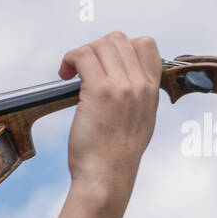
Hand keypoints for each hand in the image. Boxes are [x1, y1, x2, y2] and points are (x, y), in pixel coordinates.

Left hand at [58, 31, 160, 202]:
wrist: (107, 177)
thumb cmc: (115, 157)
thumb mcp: (141, 123)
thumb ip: (138, 98)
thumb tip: (124, 81)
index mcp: (152, 90)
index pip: (146, 44)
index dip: (121, 47)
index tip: (105, 64)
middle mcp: (140, 84)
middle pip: (119, 39)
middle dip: (96, 49)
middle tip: (82, 69)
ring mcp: (121, 86)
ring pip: (100, 44)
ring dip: (81, 54)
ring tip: (71, 72)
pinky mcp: (98, 91)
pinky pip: (83, 56)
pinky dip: (69, 59)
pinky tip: (64, 75)